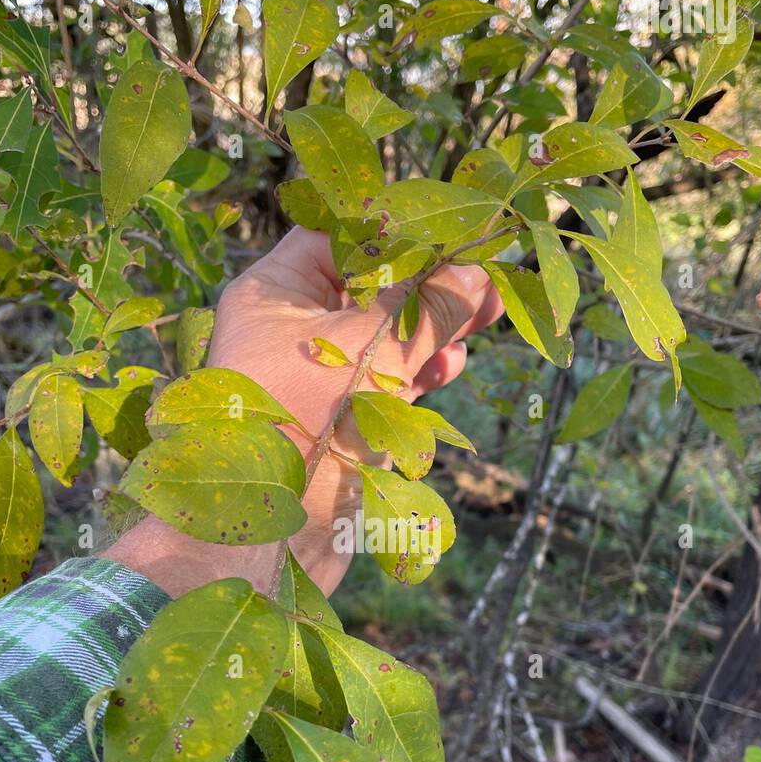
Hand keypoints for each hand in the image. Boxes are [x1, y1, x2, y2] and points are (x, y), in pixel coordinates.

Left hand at [105, 227, 501, 597]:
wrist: (276, 533)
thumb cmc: (308, 422)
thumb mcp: (376, 350)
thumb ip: (429, 308)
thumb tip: (474, 273)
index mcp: (273, 292)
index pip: (337, 236)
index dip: (396, 230)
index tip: (454, 228)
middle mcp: (287, 329)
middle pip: (368, 288)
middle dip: (429, 284)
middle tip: (487, 278)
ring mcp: (314, 378)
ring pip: (383, 338)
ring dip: (432, 330)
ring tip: (482, 321)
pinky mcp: (338, 421)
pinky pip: (385, 383)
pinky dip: (420, 373)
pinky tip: (452, 367)